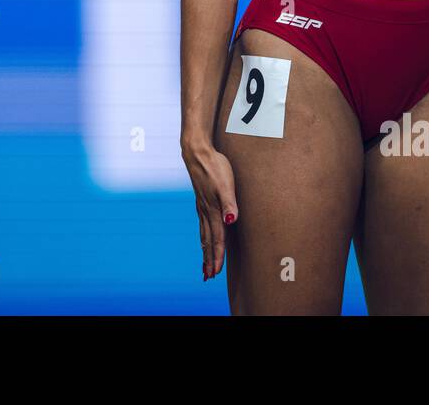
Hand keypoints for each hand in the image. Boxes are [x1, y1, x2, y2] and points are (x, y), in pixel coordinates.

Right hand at [183, 144, 238, 279]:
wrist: (197, 152)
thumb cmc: (215, 166)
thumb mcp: (226, 184)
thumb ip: (229, 203)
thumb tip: (230, 222)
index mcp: (213, 210)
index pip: (217, 238)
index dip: (217, 256)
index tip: (215, 272)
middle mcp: (205, 211)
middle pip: (208, 240)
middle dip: (209, 259)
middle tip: (208, 277)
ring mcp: (201, 206)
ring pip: (203, 234)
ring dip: (205, 251)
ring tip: (204, 264)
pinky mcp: (201, 200)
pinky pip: (202, 225)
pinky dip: (203, 237)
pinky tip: (204, 239)